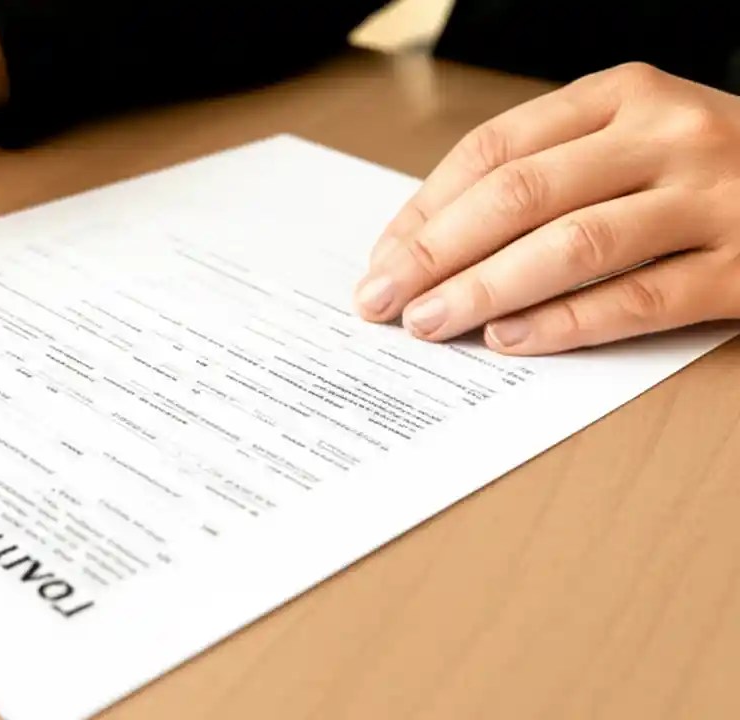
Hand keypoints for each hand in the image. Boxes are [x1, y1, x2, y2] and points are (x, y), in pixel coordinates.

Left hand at [355, 62, 739, 354]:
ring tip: (431, 323)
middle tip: (383, 299)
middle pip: (520, 194)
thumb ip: (547, 173)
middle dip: (435, 253)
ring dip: (485, 290)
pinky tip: (512, 339)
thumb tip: (426, 242)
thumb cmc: (707, 170)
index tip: (382, 257)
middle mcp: (668, 135)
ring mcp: (713, 198)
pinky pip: (640, 298)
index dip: (425, 208)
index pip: (495, 148)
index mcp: (623, 96)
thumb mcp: (631, 140)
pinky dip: (567, 322)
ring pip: (573, 245)